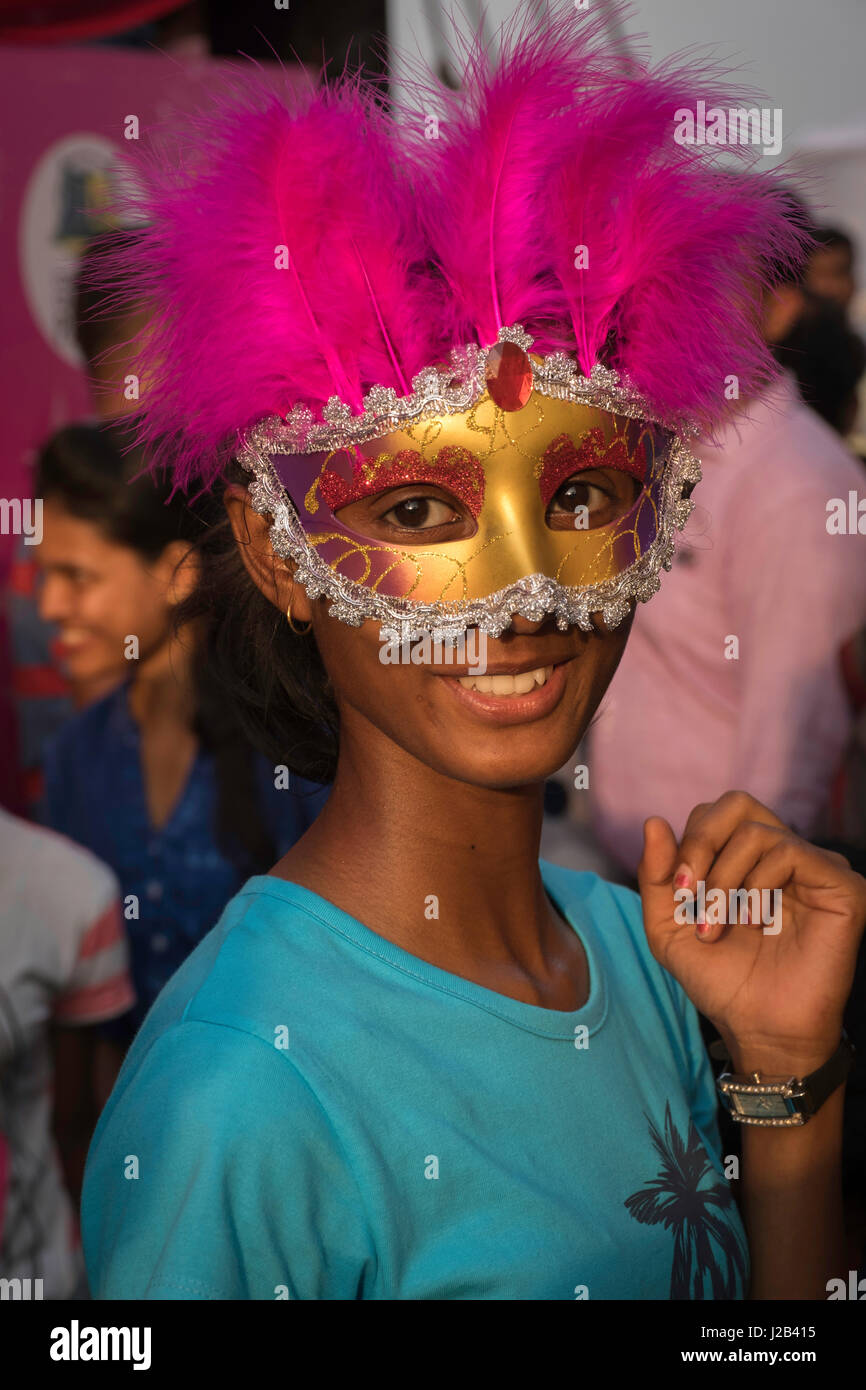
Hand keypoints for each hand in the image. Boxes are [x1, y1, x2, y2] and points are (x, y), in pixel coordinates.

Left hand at [637, 791, 865, 1076]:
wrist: (758, 1029)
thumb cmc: (721, 979)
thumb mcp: (667, 927)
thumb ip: (656, 875)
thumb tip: (653, 821)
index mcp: (746, 859)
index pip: (712, 814)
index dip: (687, 844)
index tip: (678, 894)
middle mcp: (783, 856)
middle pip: (736, 803)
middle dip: (701, 845)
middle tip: (690, 893)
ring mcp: (815, 868)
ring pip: (756, 831)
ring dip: (722, 880)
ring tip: (717, 926)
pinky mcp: (842, 885)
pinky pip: (789, 851)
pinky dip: (757, 885)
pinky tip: (754, 922)